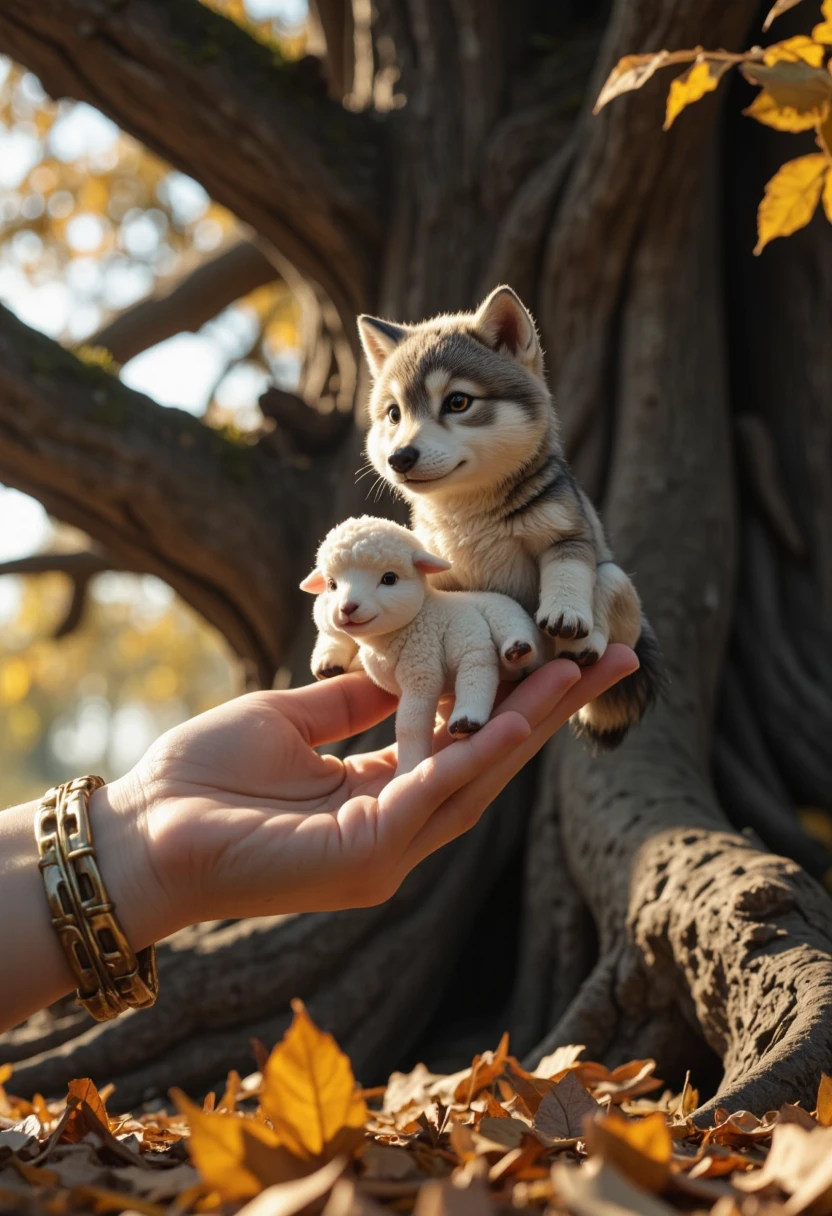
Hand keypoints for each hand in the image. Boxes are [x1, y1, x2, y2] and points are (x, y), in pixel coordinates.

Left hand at [98, 648, 637, 946]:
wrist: (139, 832)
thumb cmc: (203, 780)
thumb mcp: (290, 721)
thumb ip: (350, 701)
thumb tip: (398, 665)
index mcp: (377, 799)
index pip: (463, 746)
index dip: (512, 702)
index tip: (555, 654)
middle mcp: (395, 831)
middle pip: (489, 762)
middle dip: (548, 710)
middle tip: (610, 658)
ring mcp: (385, 852)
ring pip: (475, 778)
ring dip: (528, 724)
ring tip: (578, 673)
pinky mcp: (362, 858)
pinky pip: (431, 797)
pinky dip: (473, 754)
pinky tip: (512, 717)